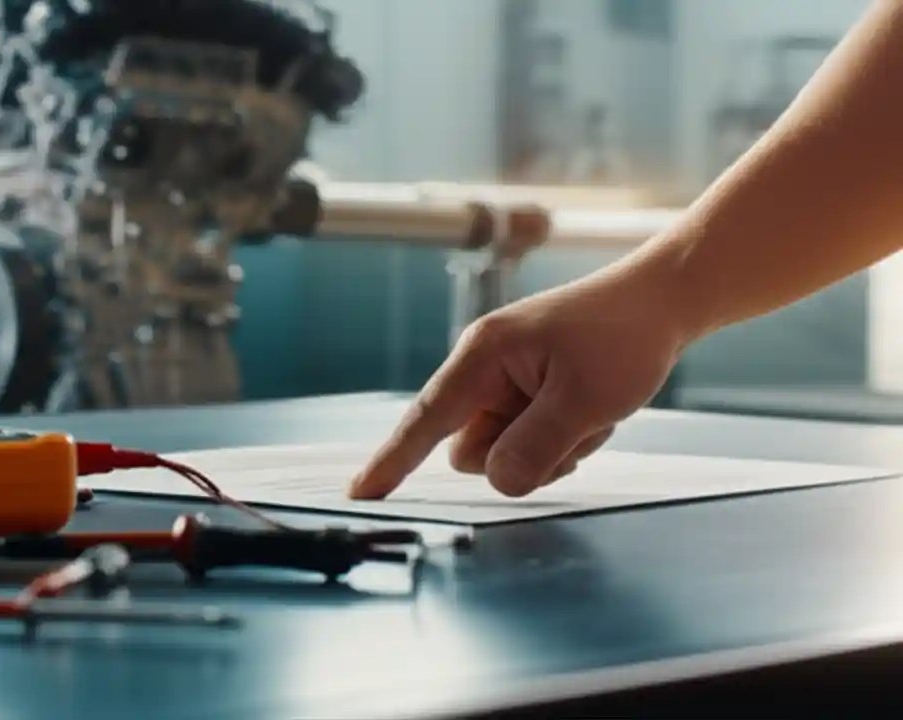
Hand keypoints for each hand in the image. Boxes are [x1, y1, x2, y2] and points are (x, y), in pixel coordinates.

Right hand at [348, 269, 691, 498]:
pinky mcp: (525, 392)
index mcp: (482, 357)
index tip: (359, 494)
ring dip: (549, 449)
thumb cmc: (624, 338)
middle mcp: (483, 369)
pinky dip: (561, 439)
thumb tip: (496, 482)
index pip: (425, 420)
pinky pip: (527, 441)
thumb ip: (535, 447)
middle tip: (576, 425)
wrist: (663, 301)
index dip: (392, 462)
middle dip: (522, 455)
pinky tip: (593, 411)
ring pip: (503, 452)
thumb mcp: (585, 400)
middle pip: (472, 450)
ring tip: (591, 413)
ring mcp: (504, 382)